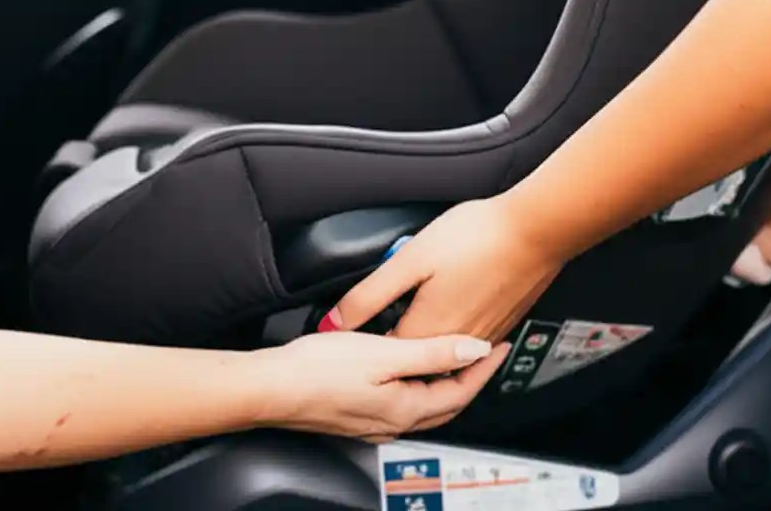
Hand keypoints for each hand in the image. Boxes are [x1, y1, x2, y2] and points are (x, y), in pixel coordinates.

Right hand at [250, 332, 509, 441]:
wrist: (271, 388)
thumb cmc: (318, 370)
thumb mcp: (384, 352)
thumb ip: (432, 352)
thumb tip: (474, 350)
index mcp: (406, 409)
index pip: (461, 391)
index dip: (484, 367)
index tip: (500, 346)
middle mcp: (393, 424)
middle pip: (447, 403)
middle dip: (470, 379)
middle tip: (486, 354)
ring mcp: (373, 424)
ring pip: (424, 405)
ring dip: (444, 383)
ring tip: (453, 358)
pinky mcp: (355, 417)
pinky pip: (401, 404)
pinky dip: (417, 387)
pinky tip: (408, 373)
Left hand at [326, 198, 565, 342]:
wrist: (537, 230)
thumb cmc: (478, 237)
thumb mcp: (409, 260)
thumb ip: (368, 295)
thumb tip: (334, 322)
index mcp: (426, 332)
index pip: (383, 355)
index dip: (363, 344)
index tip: (352, 334)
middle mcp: (455, 345)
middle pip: (414, 358)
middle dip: (393, 344)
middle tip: (379, 325)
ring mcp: (482, 337)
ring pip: (442, 352)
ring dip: (424, 339)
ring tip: (414, 314)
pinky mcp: (501, 325)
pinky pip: (468, 341)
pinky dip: (453, 331)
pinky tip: (452, 305)